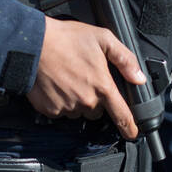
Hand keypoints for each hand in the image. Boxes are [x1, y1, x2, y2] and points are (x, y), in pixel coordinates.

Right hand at [27, 15, 145, 138]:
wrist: (32, 44)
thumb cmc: (65, 38)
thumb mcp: (102, 38)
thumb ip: (125, 59)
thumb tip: (139, 78)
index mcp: (102, 86)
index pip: (122, 115)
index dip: (130, 128)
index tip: (132, 133)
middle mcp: (86, 101)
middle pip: (97, 111)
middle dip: (94, 99)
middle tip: (84, 79)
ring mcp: (67, 107)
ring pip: (78, 111)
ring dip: (76, 101)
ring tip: (67, 79)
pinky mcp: (49, 109)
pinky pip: (60, 111)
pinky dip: (59, 101)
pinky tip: (55, 84)